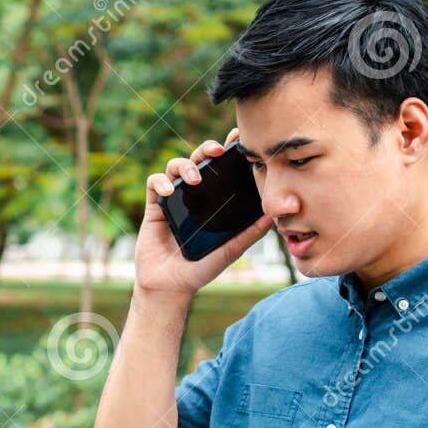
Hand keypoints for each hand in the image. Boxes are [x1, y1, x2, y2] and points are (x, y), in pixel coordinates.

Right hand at [135, 126, 272, 295]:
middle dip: (207, 148)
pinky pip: (155, 182)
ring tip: (195, 178)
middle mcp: (194, 196)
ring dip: (186, 165)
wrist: (170, 286)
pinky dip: (162, 181)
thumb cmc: (200, 270)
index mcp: (213, 202)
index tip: (238, 140)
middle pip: (199, 159)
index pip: (222, 170)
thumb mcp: (230, 251)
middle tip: (217, 150)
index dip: (228, 152)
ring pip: (176, 165)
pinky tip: (170, 190)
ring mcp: (174, 199)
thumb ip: (249, 234)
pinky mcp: (155, 207)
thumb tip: (272, 216)